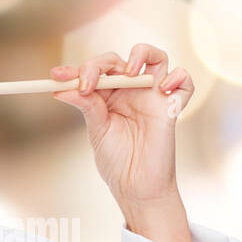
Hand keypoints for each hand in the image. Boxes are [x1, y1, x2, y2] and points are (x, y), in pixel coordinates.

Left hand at [49, 44, 195, 219]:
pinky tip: (163, 88)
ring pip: (157, 57)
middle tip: (87, 82)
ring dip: (142, 54)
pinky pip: (184, 82)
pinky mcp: (172, 107)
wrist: (136, 187)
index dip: (78, 69)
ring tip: (129, 72)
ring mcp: (153, 96)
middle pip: (121, 60)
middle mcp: (132, 91)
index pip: (97, 70)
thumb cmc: (117, 162)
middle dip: (100, 65)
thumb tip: (63, 88)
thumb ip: (87, 106)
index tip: (57, 76)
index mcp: (110, 95)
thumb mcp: (97, 131)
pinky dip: (178, 77)